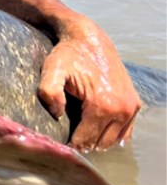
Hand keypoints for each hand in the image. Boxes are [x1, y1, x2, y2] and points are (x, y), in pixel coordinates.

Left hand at [37, 19, 140, 150]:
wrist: (89, 39)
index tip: (57, 143)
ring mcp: (131, 108)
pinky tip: (95, 129)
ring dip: (97, 140)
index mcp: (103, 105)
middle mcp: (122, 109)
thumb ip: (49, 91)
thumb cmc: (68, 55)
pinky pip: (125, 131)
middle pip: (100, 143)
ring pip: (113, 140)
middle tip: (66, 139)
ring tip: (79, 134)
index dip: (69, 145)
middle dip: (83, 144)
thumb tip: (57, 114)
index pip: (85, 141)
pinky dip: (111, 134)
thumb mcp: (52, 69)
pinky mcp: (135, 104)